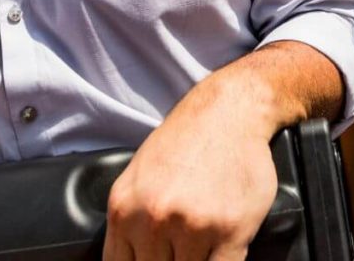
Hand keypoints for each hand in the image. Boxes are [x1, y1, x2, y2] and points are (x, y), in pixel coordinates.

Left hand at [104, 104, 277, 260]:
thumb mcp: (138, 177)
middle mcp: (154, 220)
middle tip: (182, 243)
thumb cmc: (186, 141)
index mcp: (124, 209)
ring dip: (198, 259)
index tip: (159, 258)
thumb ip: (129, 223)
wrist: (230, 109)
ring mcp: (192, 226)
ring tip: (205, 237)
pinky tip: (225, 244)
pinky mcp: (230, 229)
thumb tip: (131, 260)